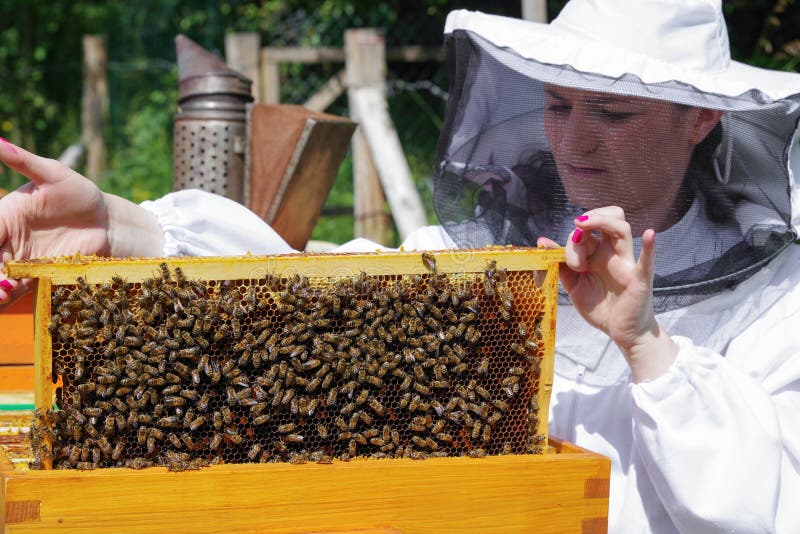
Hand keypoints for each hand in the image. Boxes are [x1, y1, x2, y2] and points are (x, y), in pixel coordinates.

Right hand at [0, 139, 163, 304]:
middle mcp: (8, 239)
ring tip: (2, 293)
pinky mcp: (39, 275)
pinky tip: (10, 296)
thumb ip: (24, 161)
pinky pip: (19, 288)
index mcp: (4, 215)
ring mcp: (22, 260)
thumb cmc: (79, 192)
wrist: (107, 222)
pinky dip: (11, 295)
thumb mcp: (53, 173)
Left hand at [538, 206, 676, 381]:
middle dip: (592, 219)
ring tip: (584, 225)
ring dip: (602, 222)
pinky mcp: (638, 280)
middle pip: (612, 217)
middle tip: (578, 228)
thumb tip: (541, 241)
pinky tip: (649, 235)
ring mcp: (626, 264)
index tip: (567, 261)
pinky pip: (646, 261)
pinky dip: (649, 247)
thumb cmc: (601, 307)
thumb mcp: (574, 285)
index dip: (573, 239)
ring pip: (622, 229)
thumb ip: (560, 264)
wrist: (622, 332)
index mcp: (598, 253)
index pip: (587, 231)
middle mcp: (613, 253)